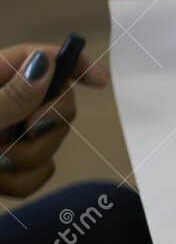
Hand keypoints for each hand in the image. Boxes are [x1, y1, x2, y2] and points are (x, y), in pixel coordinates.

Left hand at [0, 42, 108, 197]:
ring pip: (49, 146)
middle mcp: (4, 104)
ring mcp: (8, 136)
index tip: (98, 79)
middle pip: (57, 106)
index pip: (40, 60)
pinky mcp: (10, 166)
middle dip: (46, 128)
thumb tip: (45, 65)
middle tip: (23, 132)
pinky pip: (39, 174)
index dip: (73, 65)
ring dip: (24, 162)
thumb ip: (11, 95)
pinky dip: (18, 183)